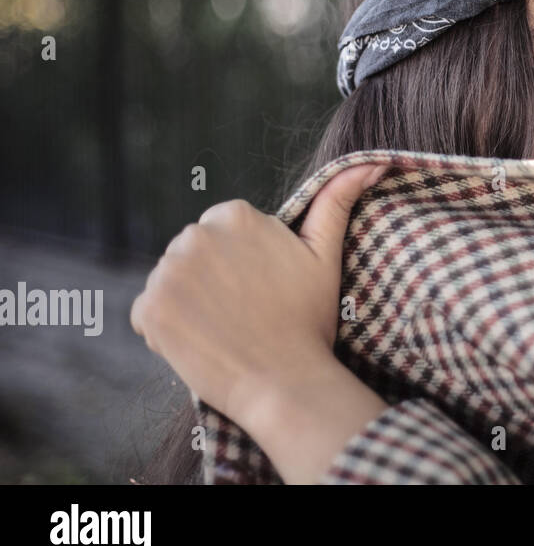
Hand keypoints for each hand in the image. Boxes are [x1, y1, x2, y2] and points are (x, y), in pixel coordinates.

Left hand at [130, 163, 388, 426]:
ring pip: (172, 281)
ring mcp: (167, 273)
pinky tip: (201, 340)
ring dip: (189, 301)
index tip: (262, 287)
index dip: (242, 262)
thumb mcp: (325, 254)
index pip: (223, 232)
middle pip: (194, 253)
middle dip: (212, 277)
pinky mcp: (148, 308)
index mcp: (235, 215)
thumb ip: (336, 201)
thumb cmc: (309, 319)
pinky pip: (148, 312)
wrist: (284, 381)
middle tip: (245, 310)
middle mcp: (194, 235)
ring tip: (225, 326)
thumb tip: (372, 164)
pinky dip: (167, 328)